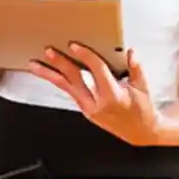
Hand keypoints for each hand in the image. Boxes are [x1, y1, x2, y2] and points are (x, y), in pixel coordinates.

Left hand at [30, 44, 160, 145]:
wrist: (141, 133)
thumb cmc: (143, 109)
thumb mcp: (143, 88)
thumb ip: (136, 68)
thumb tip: (131, 52)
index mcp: (113, 96)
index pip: (96, 71)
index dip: (85, 56)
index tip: (74, 46)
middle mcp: (98, 103)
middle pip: (75, 79)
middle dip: (60, 63)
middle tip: (49, 51)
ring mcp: (89, 109)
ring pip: (66, 88)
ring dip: (49, 75)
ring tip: (35, 65)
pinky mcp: (86, 111)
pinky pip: (70, 93)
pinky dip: (59, 82)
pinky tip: (48, 74)